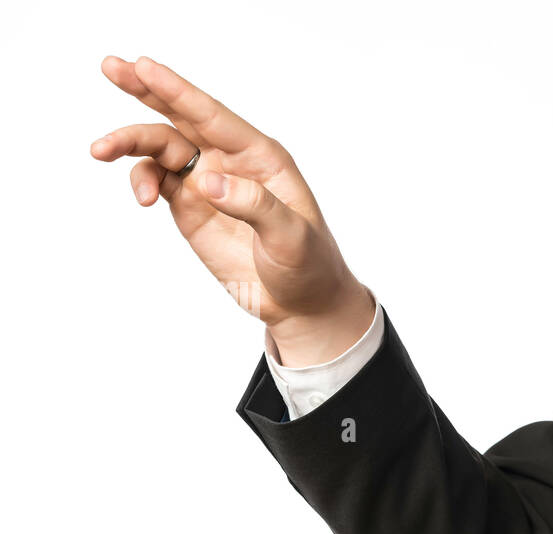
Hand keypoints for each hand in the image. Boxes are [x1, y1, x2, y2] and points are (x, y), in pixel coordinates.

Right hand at [90, 55, 373, 365]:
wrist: (301, 304)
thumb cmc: (310, 265)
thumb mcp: (292, 238)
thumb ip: (254, 206)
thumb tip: (207, 182)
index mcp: (263, 158)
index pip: (214, 117)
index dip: (178, 91)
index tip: (143, 67)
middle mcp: (232, 162)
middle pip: (182, 117)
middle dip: (145, 90)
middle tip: (111, 67)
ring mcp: (208, 183)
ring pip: (161, 147)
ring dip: (130, 143)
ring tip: (99, 150)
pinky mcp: (191, 207)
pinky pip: (157, 180)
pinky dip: (141, 180)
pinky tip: (141, 197)